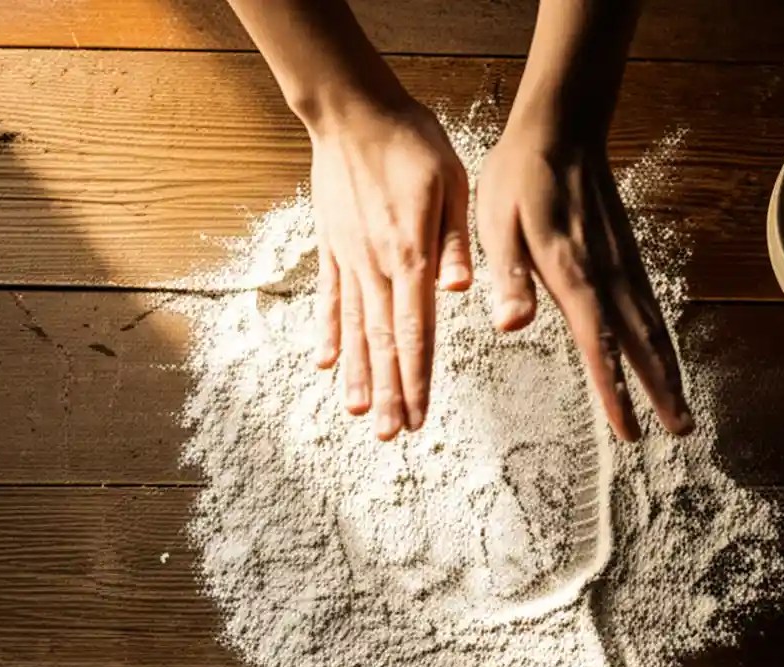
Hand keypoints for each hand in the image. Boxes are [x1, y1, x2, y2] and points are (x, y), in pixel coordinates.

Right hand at [311, 99, 471, 439]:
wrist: (353, 112)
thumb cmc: (411, 144)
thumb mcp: (451, 184)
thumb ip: (453, 243)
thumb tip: (460, 292)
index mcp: (409, 256)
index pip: (415, 331)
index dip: (416, 377)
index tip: (418, 416)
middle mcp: (375, 267)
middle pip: (381, 342)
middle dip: (388, 393)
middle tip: (389, 437)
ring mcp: (348, 260)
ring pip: (353, 329)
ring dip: (357, 375)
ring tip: (358, 415)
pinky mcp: (332, 247)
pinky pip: (328, 298)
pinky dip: (326, 333)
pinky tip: (322, 364)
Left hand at [476, 130, 692, 441]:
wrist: (563, 128)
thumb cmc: (520, 177)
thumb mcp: (496, 223)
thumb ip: (508, 276)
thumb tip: (510, 326)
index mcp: (572, 273)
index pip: (597, 343)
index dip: (614, 390)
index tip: (630, 430)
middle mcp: (607, 274)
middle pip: (641, 343)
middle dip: (662, 390)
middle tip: (683, 432)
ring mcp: (623, 265)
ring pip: (654, 327)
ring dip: (670, 370)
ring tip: (683, 410)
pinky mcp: (627, 257)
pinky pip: (651, 308)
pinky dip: (663, 341)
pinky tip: (664, 358)